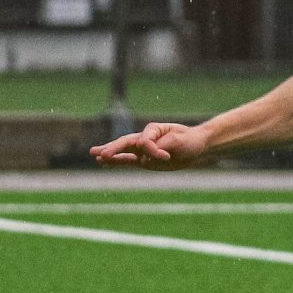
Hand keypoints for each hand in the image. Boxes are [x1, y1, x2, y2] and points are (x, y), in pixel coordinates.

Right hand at [89, 121, 210, 167]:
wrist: (197, 146)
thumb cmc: (190, 140)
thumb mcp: (180, 141)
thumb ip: (164, 146)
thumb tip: (149, 157)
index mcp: (153, 130)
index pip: (144, 141)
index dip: (153, 150)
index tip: (167, 156)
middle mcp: (145, 138)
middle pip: (125, 142)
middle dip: (113, 149)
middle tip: (99, 153)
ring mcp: (143, 150)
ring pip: (123, 153)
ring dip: (110, 155)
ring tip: (95, 156)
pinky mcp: (145, 160)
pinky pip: (128, 161)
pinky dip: (117, 162)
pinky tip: (104, 163)